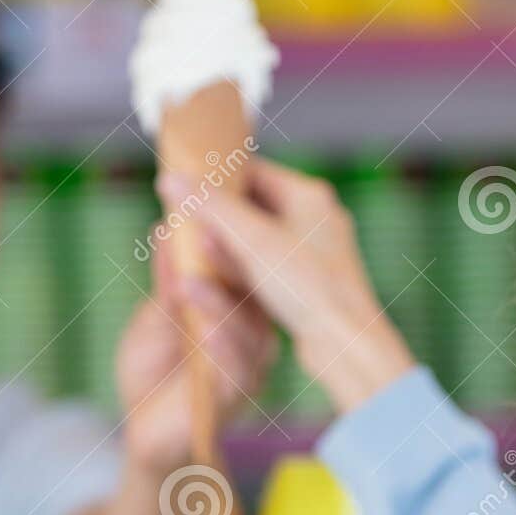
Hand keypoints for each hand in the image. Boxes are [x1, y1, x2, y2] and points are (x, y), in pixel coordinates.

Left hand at [114, 240, 276, 472]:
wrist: (145, 435)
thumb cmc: (153, 373)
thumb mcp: (153, 317)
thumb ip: (167, 282)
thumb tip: (166, 230)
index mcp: (237, 310)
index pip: (242, 268)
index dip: (230, 236)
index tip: (211, 201)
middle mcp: (252, 335)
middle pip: (252, 292)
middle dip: (230, 259)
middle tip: (208, 228)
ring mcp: (248, 366)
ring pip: (247, 328)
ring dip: (219, 301)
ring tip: (191, 282)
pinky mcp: (234, 397)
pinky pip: (236, 368)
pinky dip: (219, 343)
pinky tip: (201, 323)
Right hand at [160, 158, 415, 414]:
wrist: (344, 343)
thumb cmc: (307, 286)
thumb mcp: (252, 240)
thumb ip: (210, 206)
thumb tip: (170, 179)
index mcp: (309, 195)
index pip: (253, 170)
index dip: (216, 178)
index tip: (184, 187)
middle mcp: (316, 218)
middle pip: (254, 205)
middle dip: (216, 215)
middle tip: (180, 221)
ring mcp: (313, 252)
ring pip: (259, 238)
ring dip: (225, 244)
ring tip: (190, 251)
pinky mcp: (309, 282)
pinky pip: (268, 265)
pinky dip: (242, 268)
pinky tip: (217, 280)